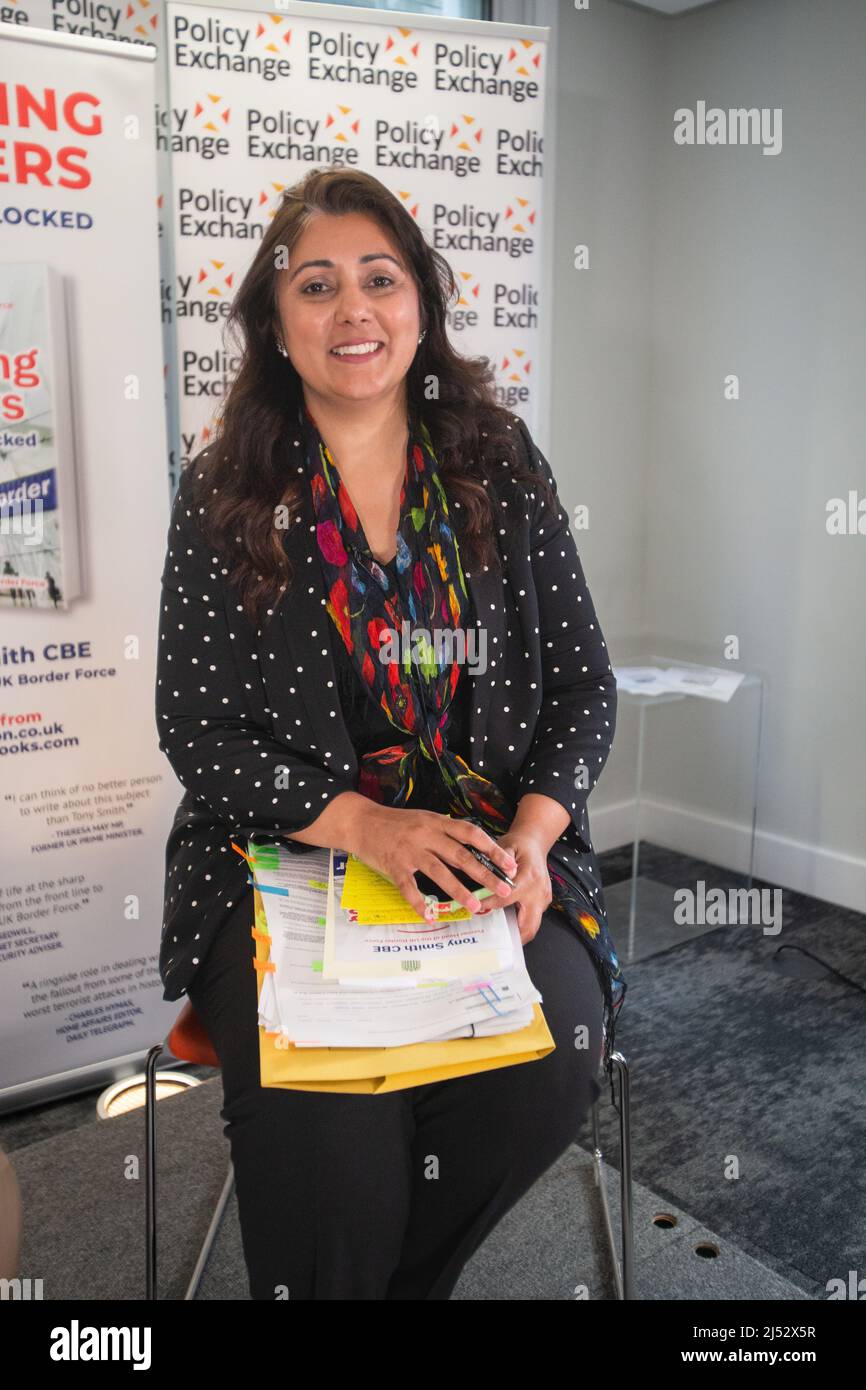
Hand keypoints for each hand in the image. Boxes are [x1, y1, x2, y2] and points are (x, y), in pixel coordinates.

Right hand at [352, 806, 518, 920]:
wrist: (362, 822)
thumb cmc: (396, 823)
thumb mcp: (425, 819)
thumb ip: (446, 832)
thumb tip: (473, 848)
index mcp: (437, 823)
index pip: (471, 833)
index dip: (492, 849)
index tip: (509, 864)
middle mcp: (426, 835)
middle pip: (461, 855)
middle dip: (485, 873)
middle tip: (504, 889)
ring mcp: (410, 851)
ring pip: (439, 872)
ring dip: (459, 890)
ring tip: (475, 906)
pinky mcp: (395, 866)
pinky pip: (410, 888)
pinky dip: (420, 904)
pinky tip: (431, 916)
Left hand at [489, 828, 552, 944]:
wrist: (535, 843)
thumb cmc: (518, 845)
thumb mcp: (505, 847)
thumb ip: (498, 862)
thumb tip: (492, 881)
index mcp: (529, 878)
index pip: (506, 899)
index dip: (489, 905)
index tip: (475, 909)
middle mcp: (539, 892)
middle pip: (529, 926)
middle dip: (512, 937)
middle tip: (493, 941)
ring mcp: (544, 899)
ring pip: (533, 926)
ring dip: (517, 933)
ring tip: (498, 936)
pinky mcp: (544, 901)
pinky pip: (533, 918)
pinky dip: (521, 924)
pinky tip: (506, 922)